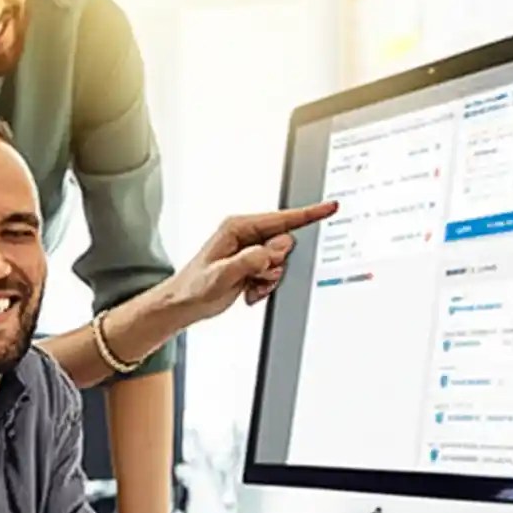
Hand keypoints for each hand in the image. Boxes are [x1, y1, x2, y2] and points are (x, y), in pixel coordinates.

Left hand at [169, 201, 337, 320]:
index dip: (308, 214)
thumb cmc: (194, 287)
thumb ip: (251, 260)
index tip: (329, 207)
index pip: (281, 220)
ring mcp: (249, 249)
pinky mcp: (251, 263)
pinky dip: (264, 286)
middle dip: (275, 266)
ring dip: (268, 279)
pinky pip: (273, 274)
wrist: (184, 304)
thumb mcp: (222, 275)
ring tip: (248, 286)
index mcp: (237, 228)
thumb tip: (276, 248)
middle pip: (283, 245)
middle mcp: (245, 235)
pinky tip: (248, 290)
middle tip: (255, 279)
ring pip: (280, 262)